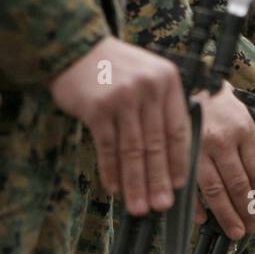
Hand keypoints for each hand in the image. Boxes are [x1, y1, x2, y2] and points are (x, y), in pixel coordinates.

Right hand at [51, 37, 188, 215]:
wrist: (75, 47)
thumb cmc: (113, 66)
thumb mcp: (147, 73)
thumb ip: (161, 105)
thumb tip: (170, 157)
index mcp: (167, 79)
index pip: (178, 128)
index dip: (178, 161)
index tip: (179, 185)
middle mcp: (147, 87)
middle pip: (156, 144)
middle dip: (158, 180)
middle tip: (161, 206)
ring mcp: (122, 97)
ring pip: (133, 150)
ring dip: (136, 183)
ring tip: (138, 206)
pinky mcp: (97, 108)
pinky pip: (107, 147)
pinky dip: (111, 170)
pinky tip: (114, 187)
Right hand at [189, 83, 254, 238]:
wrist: (189, 83)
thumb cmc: (220, 103)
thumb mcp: (243, 118)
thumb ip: (252, 148)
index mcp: (244, 129)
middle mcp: (223, 139)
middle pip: (239, 185)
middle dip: (247, 212)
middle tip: (250, 228)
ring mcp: (200, 146)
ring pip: (217, 190)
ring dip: (227, 215)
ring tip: (235, 231)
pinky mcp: (181, 151)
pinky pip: (191, 185)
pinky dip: (197, 206)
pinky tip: (204, 219)